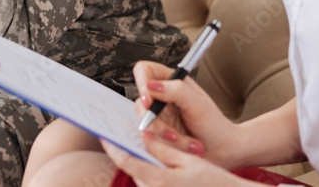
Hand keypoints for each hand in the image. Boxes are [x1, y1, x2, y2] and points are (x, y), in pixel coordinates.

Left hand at [101, 139, 248, 186]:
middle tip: (124, 138)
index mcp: (160, 181)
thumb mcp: (189, 160)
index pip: (127, 162)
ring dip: (138, 167)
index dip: (113, 148)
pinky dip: (148, 176)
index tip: (105, 137)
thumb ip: (163, 149)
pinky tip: (154, 165)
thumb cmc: (214, 181)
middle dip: (127, 155)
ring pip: (140, 181)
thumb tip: (143, 136)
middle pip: (132, 173)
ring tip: (141, 149)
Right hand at [132, 61, 242, 168]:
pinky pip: (152, 139)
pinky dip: (168, 145)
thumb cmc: (215, 126)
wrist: (222, 151)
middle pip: (141, 102)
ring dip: (166, 136)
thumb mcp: (198, 105)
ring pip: (146, 124)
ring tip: (186, 141)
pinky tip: (185, 146)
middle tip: (170, 131)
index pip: (144, 71)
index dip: (142, 82)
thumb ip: (176, 91)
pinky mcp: (158, 134)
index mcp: (172, 82)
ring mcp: (159, 117)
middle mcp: (162, 97)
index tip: (149, 99)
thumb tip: (151, 85)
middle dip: (156, 120)